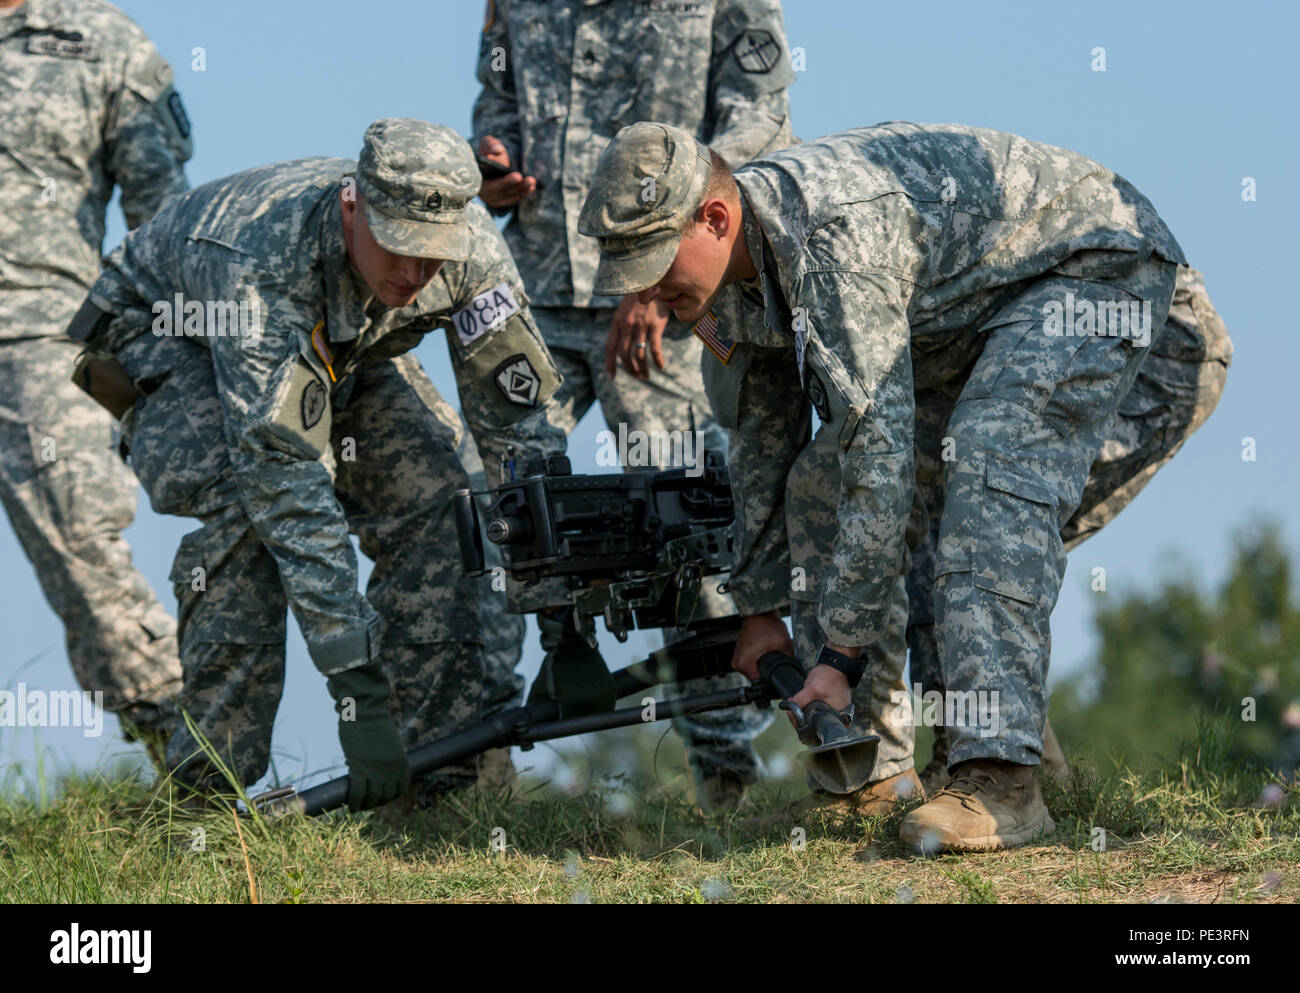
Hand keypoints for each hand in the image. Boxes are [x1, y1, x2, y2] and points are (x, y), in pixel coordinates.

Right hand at [327, 663, 411, 810]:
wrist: (365, 711)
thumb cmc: (375, 725)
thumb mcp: (391, 744)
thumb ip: (390, 760)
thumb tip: (382, 775)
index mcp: (402, 763)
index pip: (399, 790)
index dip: (389, 797)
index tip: (380, 798)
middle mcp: (392, 769)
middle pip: (385, 796)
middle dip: (376, 803)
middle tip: (366, 803)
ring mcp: (377, 770)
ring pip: (372, 798)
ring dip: (365, 805)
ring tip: (358, 806)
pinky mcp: (360, 768)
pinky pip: (358, 793)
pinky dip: (354, 803)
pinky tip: (350, 806)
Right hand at [477, 135, 536, 208]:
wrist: (490, 160)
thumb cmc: (488, 150)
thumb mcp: (487, 144)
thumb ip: (491, 145)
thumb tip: (497, 151)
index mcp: (476, 178)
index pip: (490, 183)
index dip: (505, 181)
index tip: (518, 176)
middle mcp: (483, 192)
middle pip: (502, 191)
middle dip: (517, 185)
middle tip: (530, 179)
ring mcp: (491, 199)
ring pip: (508, 196)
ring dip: (522, 190)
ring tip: (533, 181)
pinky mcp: (500, 201)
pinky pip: (512, 199)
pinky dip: (522, 193)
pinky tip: (531, 187)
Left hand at [605, 294, 670, 378]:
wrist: (654, 281)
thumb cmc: (641, 298)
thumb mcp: (625, 310)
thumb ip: (622, 326)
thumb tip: (621, 346)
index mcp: (617, 322)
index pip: (610, 348)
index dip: (610, 364)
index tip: (612, 376)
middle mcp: (627, 325)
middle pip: (624, 355)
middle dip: (630, 369)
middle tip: (637, 375)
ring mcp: (641, 326)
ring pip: (639, 355)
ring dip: (643, 369)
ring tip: (646, 375)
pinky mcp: (655, 325)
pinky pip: (655, 349)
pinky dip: (657, 361)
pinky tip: (660, 367)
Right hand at [730, 610, 793, 680]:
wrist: (759, 612)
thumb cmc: (768, 625)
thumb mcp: (784, 644)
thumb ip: (790, 660)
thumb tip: (797, 671)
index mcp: (744, 664)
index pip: (759, 683)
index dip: (772, 679)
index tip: (779, 672)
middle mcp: (737, 663)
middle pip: (756, 677)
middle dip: (768, 671)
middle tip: (776, 659)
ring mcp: (737, 658)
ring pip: (753, 670)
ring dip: (762, 666)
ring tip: (770, 653)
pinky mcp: (739, 653)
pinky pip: (750, 663)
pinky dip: (758, 660)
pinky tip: (764, 651)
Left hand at [789, 664, 851, 726]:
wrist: (836, 667)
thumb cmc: (829, 678)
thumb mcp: (813, 689)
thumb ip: (801, 700)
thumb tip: (789, 709)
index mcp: (836, 721)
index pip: (815, 734)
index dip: (801, 727)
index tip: (792, 716)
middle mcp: (836, 722)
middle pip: (813, 730)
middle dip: (799, 721)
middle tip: (790, 711)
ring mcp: (832, 717)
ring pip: (812, 723)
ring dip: (801, 716)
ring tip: (794, 706)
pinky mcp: (828, 711)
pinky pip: (814, 716)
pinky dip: (805, 712)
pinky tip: (799, 705)